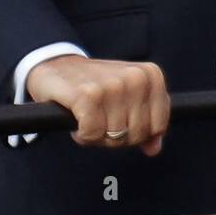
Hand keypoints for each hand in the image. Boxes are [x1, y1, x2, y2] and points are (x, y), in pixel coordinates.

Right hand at [26, 54, 169, 155]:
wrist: (57, 65)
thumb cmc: (96, 84)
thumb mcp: (127, 98)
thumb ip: (146, 122)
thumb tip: (154, 149)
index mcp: (151, 76)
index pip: (157, 126)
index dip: (136, 133)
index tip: (120, 120)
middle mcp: (136, 78)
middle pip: (136, 135)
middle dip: (116, 137)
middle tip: (100, 119)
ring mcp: (113, 85)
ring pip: (115, 137)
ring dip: (97, 136)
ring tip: (88, 116)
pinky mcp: (88, 95)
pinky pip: (92, 134)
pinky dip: (82, 135)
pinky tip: (77, 118)